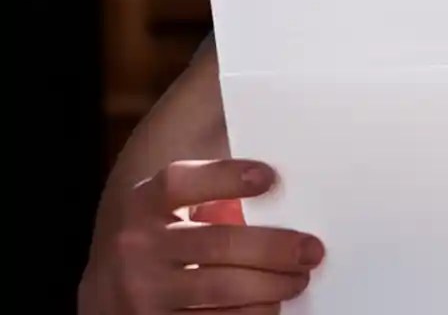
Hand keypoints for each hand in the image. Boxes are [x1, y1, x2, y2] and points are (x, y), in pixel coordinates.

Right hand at [99, 160, 323, 313]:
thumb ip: (209, 189)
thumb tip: (276, 181)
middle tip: (310, 250)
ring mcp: (142, 291)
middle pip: (219, 242)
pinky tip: (271, 305)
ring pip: (222, 288)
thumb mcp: (166, 205)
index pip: (182, 182)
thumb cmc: (158, 237)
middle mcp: (137, 246)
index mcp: (144, 202)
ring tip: (298, 279)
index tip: (269, 177)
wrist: (106, 291)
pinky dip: (251, 314)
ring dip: (272, 285)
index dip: (226, 177)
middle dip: (274, 247)